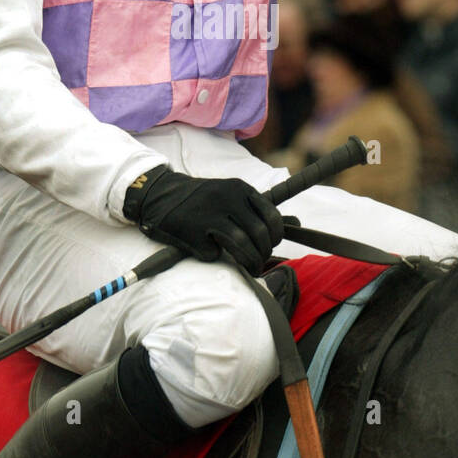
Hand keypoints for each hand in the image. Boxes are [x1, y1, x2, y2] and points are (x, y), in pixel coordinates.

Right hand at [123, 165, 283, 274]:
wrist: (160, 196)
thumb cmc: (203, 200)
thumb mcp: (232, 195)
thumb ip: (259, 209)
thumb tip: (297, 223)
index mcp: (240, 189)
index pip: (271, 216)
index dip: (275, 237)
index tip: (269, 246)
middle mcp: (227, 199)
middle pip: (258, 234)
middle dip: (263, 254)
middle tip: (259, 263)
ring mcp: (209, 215)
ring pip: (241, 246)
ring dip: (249, 262)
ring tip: (250, 268)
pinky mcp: (192, 232)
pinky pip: (212, 253)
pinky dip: (213, 256)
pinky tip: (207, 250)